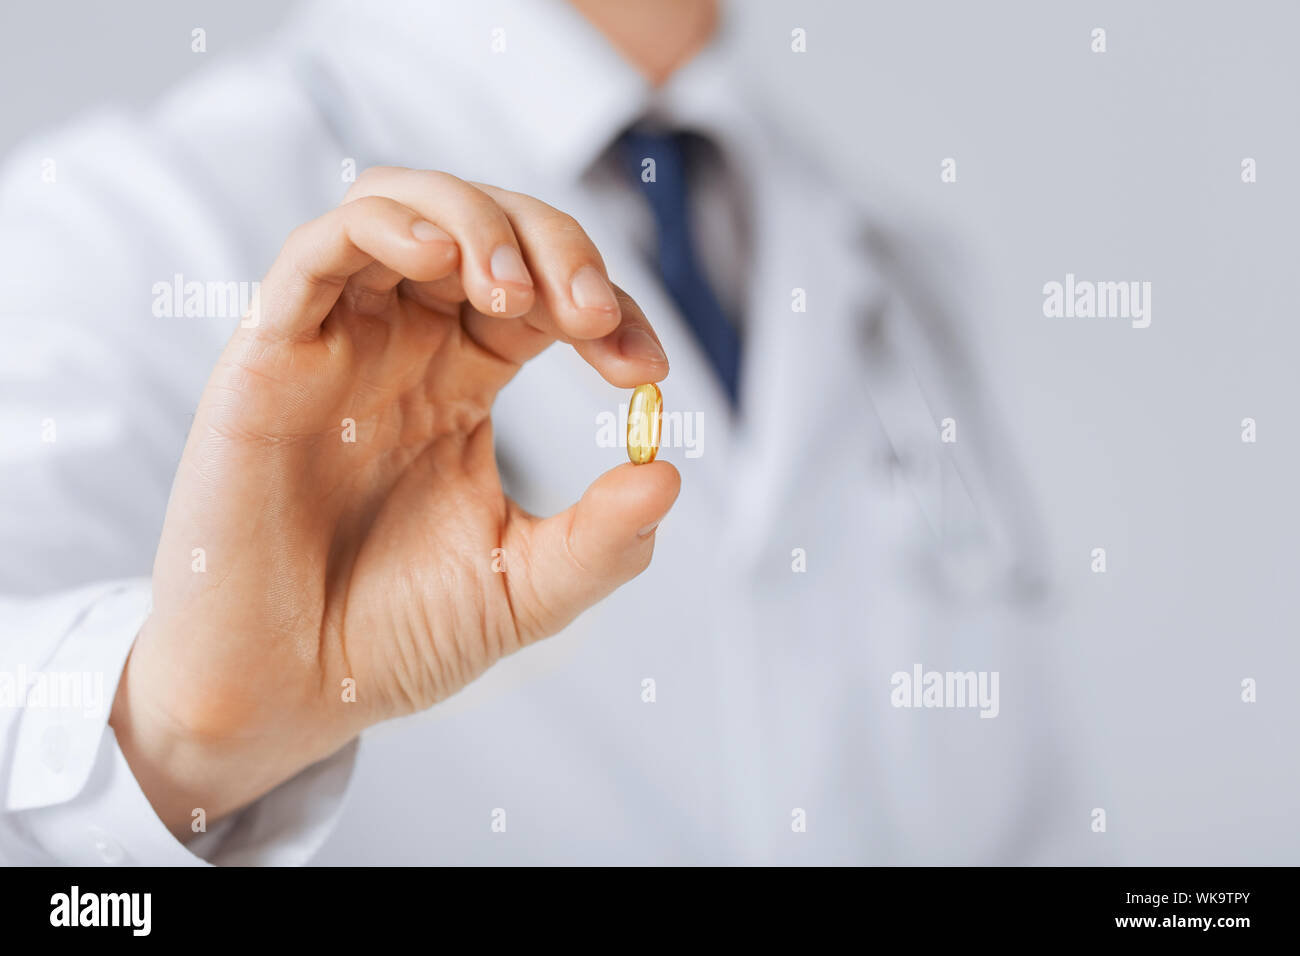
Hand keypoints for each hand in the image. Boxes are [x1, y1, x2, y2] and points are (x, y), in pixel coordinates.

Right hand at [110, 168, 678, 834]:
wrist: (290, 692)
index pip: (546, 296)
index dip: (608, 308)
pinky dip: (384, 227)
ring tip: (516, 293)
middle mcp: (403, 345)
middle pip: (485, 226)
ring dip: (475, 221)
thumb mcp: (524, 590)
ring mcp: (338, 342)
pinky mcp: (272, 354)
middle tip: (593, 319)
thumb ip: (601, 541)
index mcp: (462, 382)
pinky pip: (316, 250)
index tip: (648, 370)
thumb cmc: (395, 637)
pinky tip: (441, 260)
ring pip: (400, 204)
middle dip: (556, 248)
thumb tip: (670, 475)